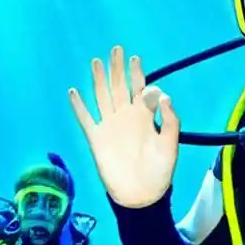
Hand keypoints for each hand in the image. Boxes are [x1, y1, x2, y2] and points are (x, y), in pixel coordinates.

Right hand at [69, 45, 179, 208]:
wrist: (141, 195)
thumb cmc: (159, 172)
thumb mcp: (171, 145)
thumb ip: (170, 120)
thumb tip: (163, 95)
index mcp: (144, 117)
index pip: (140, 90)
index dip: (138, 74)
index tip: (136, 58)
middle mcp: (126, 117)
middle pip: (119, 87)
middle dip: (118, 69)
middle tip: (117, 49)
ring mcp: (110, 126)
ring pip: (102, 97)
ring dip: (99, 80)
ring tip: (96, 62)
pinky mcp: (96, 138)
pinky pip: (85, 119)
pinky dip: (79, 106)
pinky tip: (73, 91)